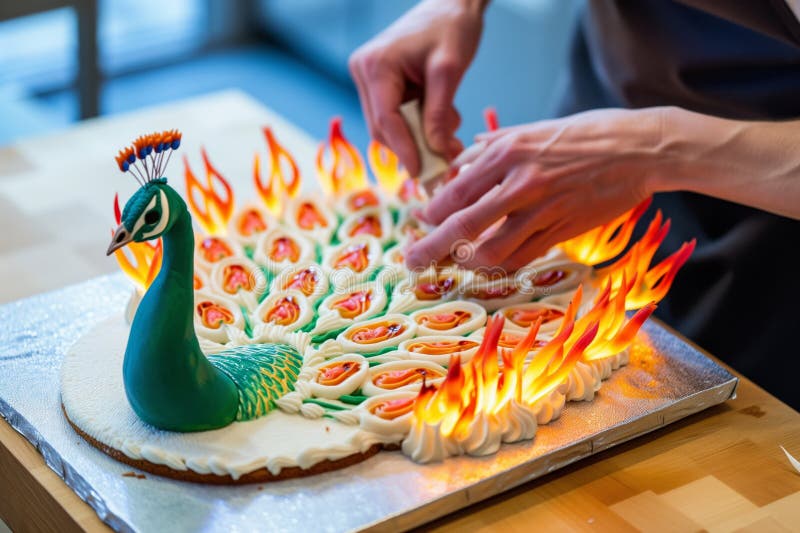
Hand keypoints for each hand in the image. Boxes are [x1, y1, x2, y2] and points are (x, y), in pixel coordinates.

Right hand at [348, 0, 485, 174]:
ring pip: (389, 127)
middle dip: (414, 147)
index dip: (405, 150)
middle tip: (446, 160)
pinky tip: (443, 121)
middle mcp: (364, 73)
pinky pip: (396, 117)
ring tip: (451, 137)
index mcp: (376, 66)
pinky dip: (419, 126)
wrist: (450, 4)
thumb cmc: (451, 28)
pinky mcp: (380, 85)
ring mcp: (369, 79)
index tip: (423, 173)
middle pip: (383, 128)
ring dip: (419, 138)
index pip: (386, 120)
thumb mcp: (449, 70)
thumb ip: (439, 113)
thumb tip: (434, 151)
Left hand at [406, 108, 665, 270]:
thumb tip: (459, 164)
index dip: (433, 212)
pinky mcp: (563, 230)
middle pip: (464, 224)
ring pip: (493, 250)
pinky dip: (502, 265)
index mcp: (508, 152)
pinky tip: (490, 265)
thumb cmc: (584, 135)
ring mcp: (543, 210)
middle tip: (413, 262)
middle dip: (431, 247)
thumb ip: (492, 147)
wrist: (638, 149)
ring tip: (456, 263)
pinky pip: (523, 257)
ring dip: (467, 262)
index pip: (456, 190)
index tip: (423, 220)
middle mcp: (521, 182)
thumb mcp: (532, 129)